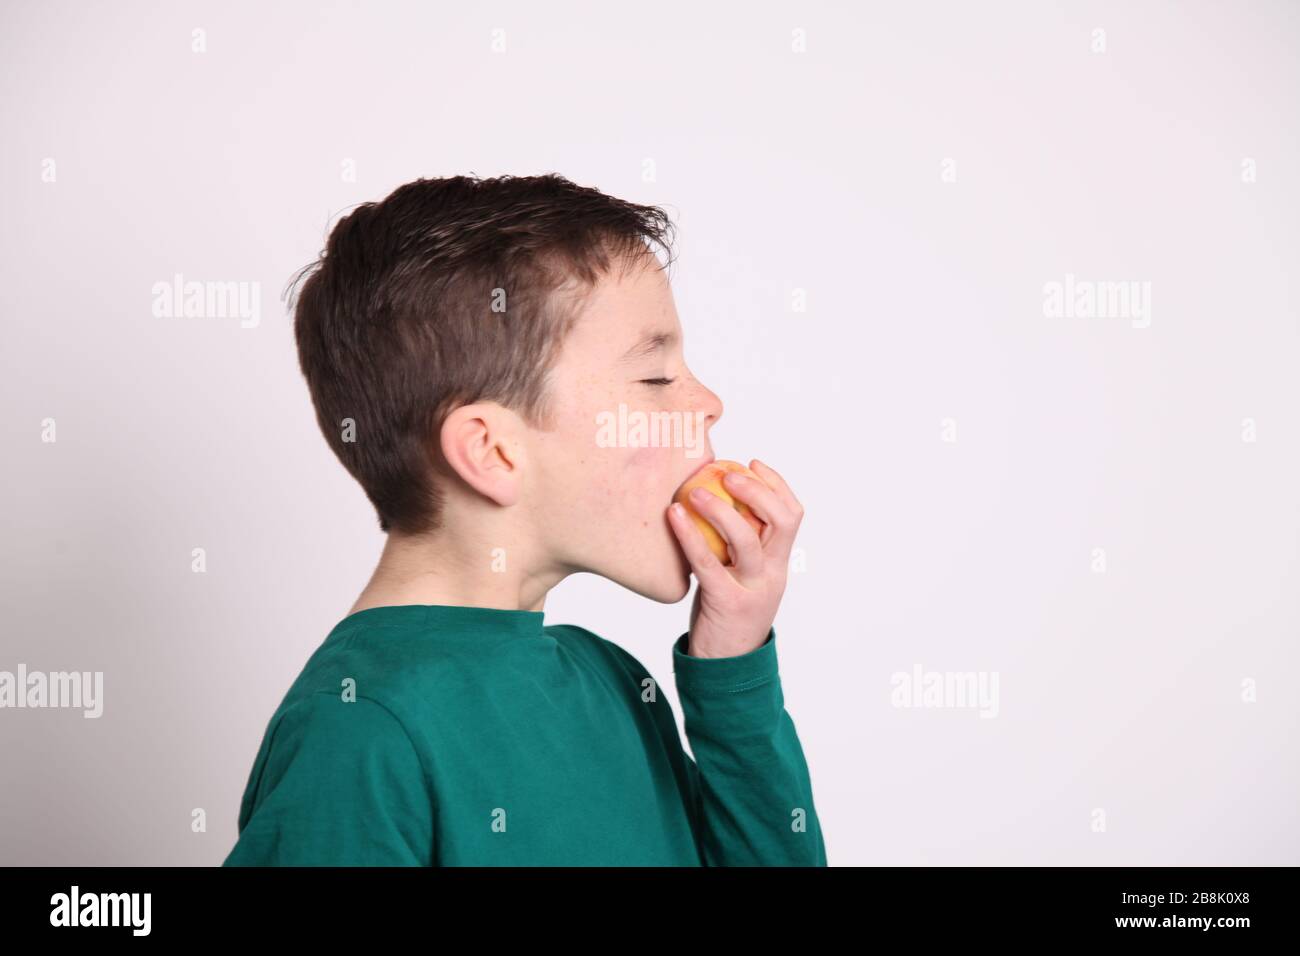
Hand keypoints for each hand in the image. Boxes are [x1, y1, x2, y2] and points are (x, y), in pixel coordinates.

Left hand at [666, 459, 803, 657]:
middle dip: (756, 490)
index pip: (792, 515)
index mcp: (779, 564)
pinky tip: (674, 515)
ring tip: (694, 490)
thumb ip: (738, 547)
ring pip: (747, 539)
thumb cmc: (726, 613)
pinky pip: (708, 562)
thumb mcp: (742, 577)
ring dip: (721, 508)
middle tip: (726, 473)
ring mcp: (753, 589)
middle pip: (781, 521)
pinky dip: (690, 534)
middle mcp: (773, 574)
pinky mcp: (726, 602)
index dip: (776, 484)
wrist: (725, 668)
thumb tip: (715, 499)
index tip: (753, 462)